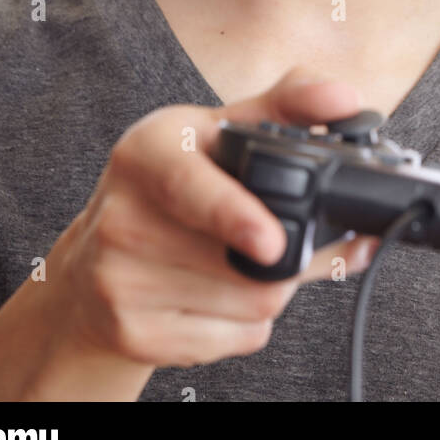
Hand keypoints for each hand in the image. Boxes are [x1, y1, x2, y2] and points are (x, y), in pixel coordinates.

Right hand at [54, 68, 378, 372]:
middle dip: (290, 254)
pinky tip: (222, 295)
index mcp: (146, 152)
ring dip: (275, 288)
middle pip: (244, 261)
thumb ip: (287, 106)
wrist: (92, 263)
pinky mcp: (134, 335)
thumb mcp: (215, 131)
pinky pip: (235, 339)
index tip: (272, 242)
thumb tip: (346, 99)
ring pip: (251, 305)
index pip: (189, 187)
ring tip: (248, 260)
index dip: (234, 214)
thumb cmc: (170, 185)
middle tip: (292, 237)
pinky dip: (249, 322)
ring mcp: (122, 283)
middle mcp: (124, 217)